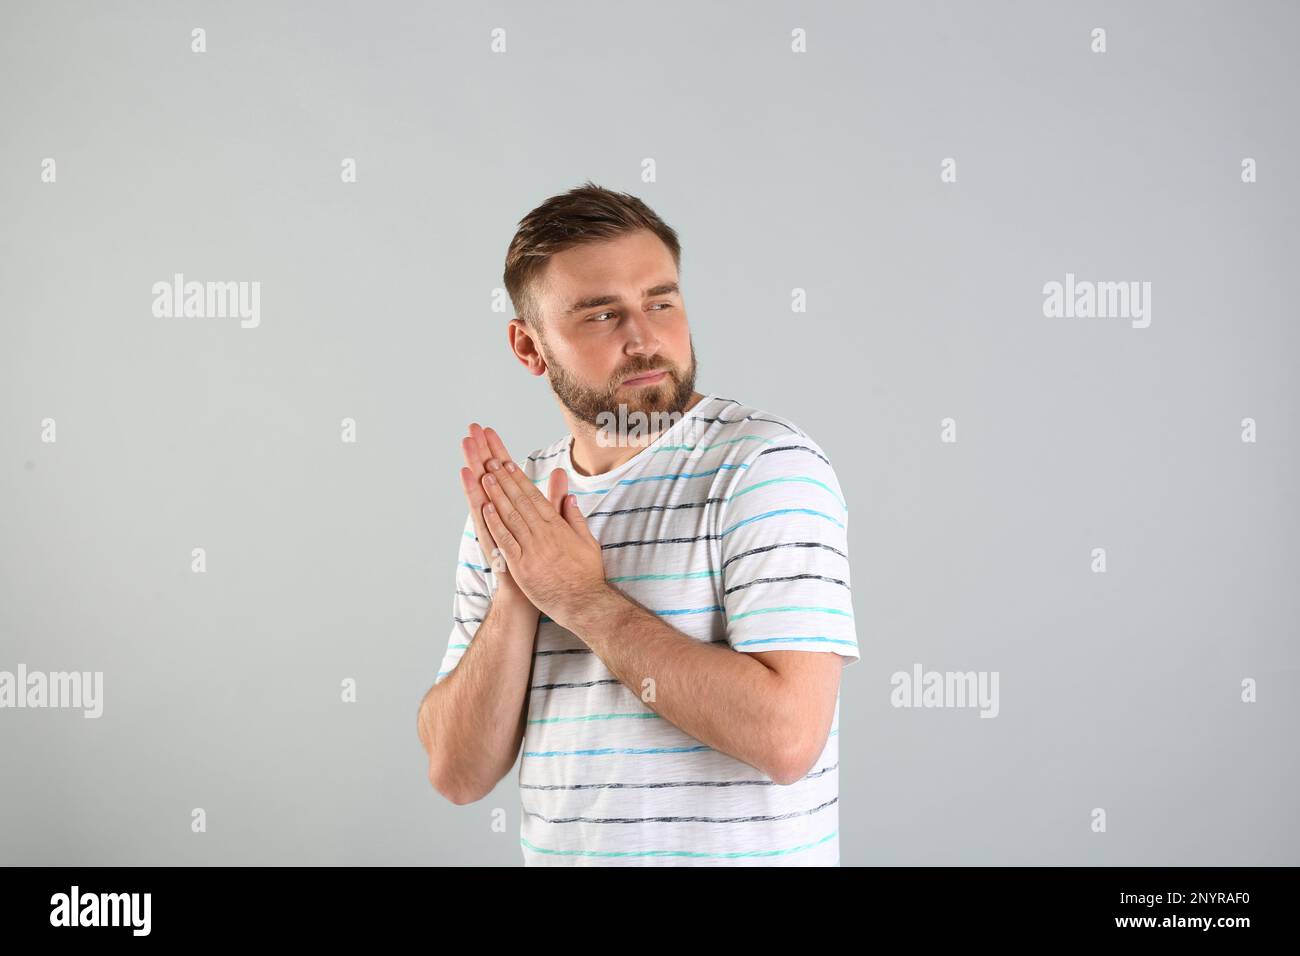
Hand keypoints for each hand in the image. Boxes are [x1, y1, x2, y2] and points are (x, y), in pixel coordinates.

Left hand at [473, 434, 607, 628]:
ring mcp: (532, 549)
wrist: (584, 604)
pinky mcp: (522, 566)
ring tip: (485, 476)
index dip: (519, 479)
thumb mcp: (587, 541)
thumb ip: (576, 518)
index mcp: (558, 526)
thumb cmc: (586, 575)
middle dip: (504, 479)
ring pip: (511, 516)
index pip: (535, 497)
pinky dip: (495, 523)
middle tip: (491, 461)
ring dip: (497, 495)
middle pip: (520, 501)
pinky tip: (486, 508)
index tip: (508, 464)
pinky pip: (506, 541)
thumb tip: (570, 497)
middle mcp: (544, 534)